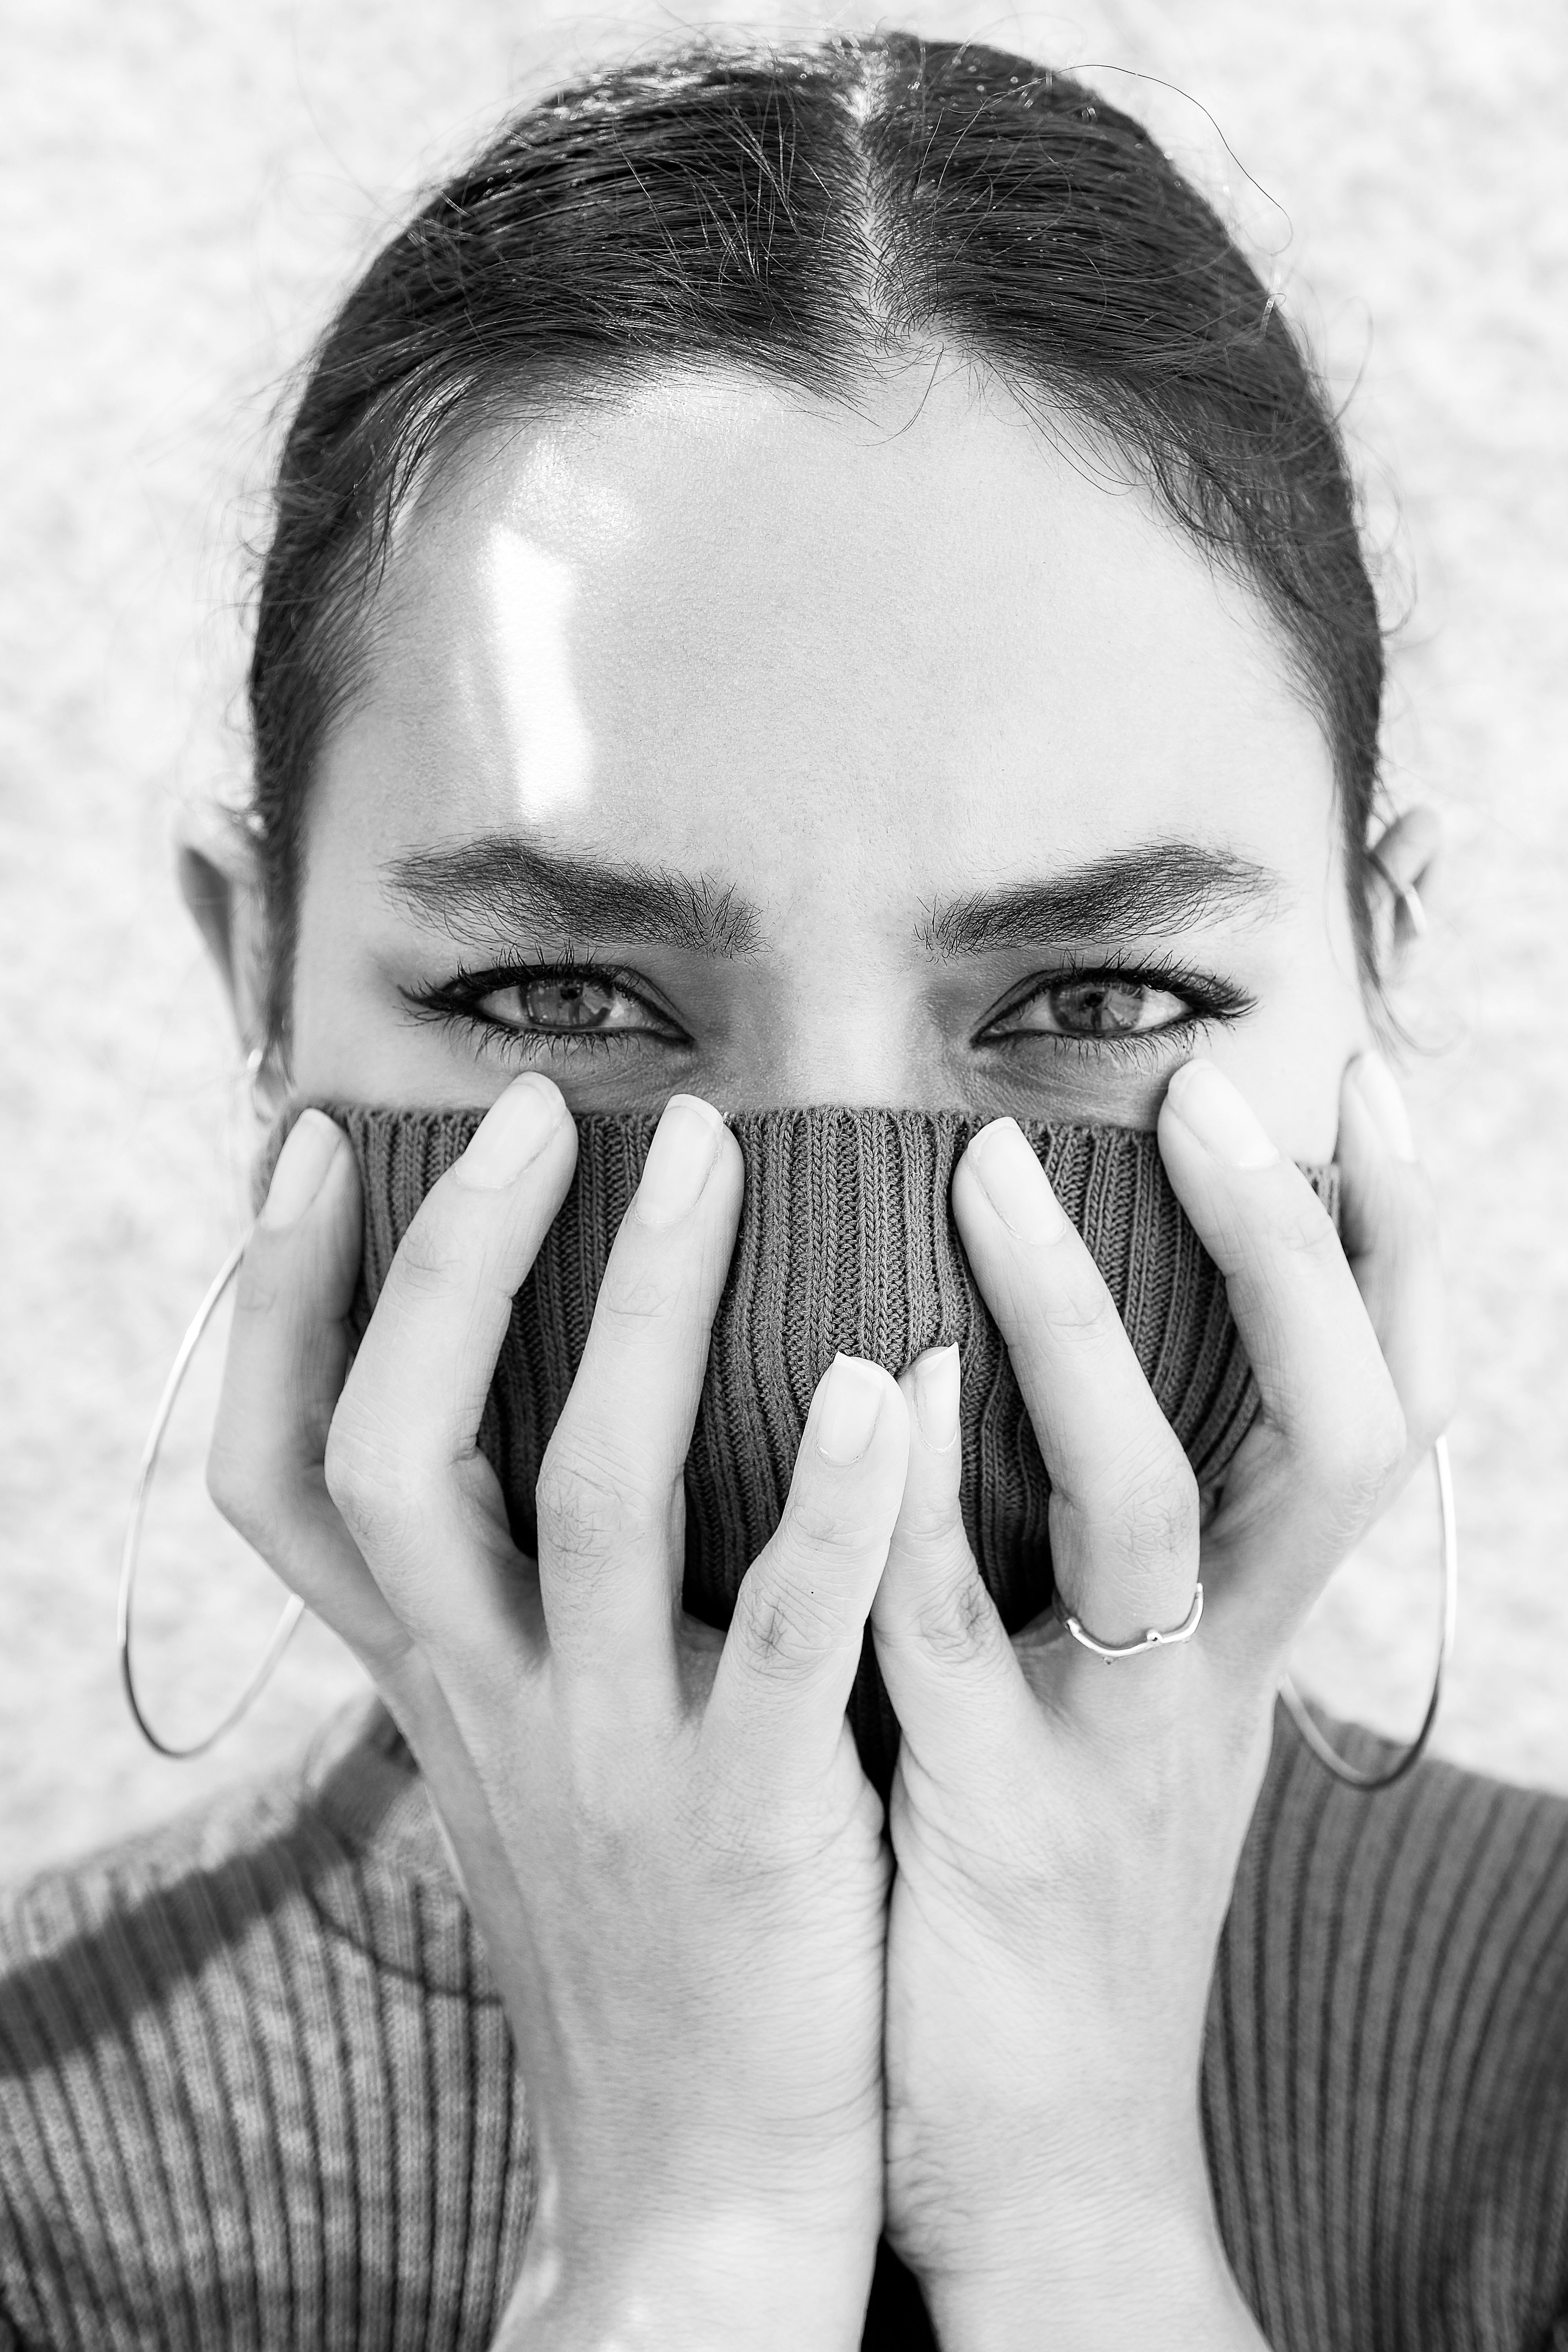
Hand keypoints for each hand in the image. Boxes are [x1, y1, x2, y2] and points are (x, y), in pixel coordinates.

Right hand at [207, 1080, 903, 2351]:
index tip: (318, 1153)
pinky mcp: (758, 1827)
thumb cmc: (645, 1931)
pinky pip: (791, 1638)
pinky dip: (832, 1507)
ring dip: (642, 1315)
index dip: (279, 1310)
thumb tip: (544, 1439)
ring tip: (708, 1154)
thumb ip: (528, 1619)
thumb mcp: (542, 1764)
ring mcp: (617, 1762)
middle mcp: (494, 1706)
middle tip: (532, 1106)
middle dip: (449, 1267)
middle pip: (401, 1452)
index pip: (288, 1479)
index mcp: (443, 1685)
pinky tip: (884, 1382)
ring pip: (591, 1501)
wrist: (705, 2190)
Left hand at [872, 1054, 1449, 2348]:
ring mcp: (1116, 1750)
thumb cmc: (1053, 1900)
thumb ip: (1096, 1562)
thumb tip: (1041, 1366)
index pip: (1374, 1403)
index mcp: (1249, 1635)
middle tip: (1211, 1092)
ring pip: (1147, 1512)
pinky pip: (962, 1640)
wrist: (1040, 2173)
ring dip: (1080, 1334)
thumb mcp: (1122, 1715)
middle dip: (1289, 1255)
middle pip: (1332, 1432)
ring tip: (994, 1174)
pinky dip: (930, 1506)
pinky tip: (888, 1382)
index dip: (1391, 1244)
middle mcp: (1216, 1673)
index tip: (1355, 1080)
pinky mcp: (994, 1833)